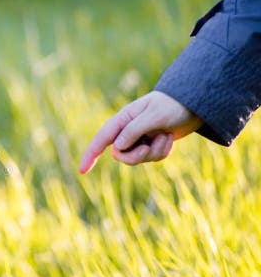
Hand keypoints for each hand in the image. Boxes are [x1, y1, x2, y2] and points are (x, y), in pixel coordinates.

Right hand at [78, 91, 202, 173]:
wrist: (194, 105)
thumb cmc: (172, 106)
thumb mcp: (153, 116)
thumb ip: (133, 131)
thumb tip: (116, 148)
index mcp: (123, 119)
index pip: (101, 139)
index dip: (90, 155)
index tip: (82, 171)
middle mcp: (128, 130)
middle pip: (120, 155)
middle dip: (136, 156)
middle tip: (149, 147)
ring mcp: (140, 139)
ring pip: (138, 159)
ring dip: (154, 152)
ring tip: (166, 136)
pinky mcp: (152, 145)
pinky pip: (152, 158)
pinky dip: (163, 151)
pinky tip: (170, 138)